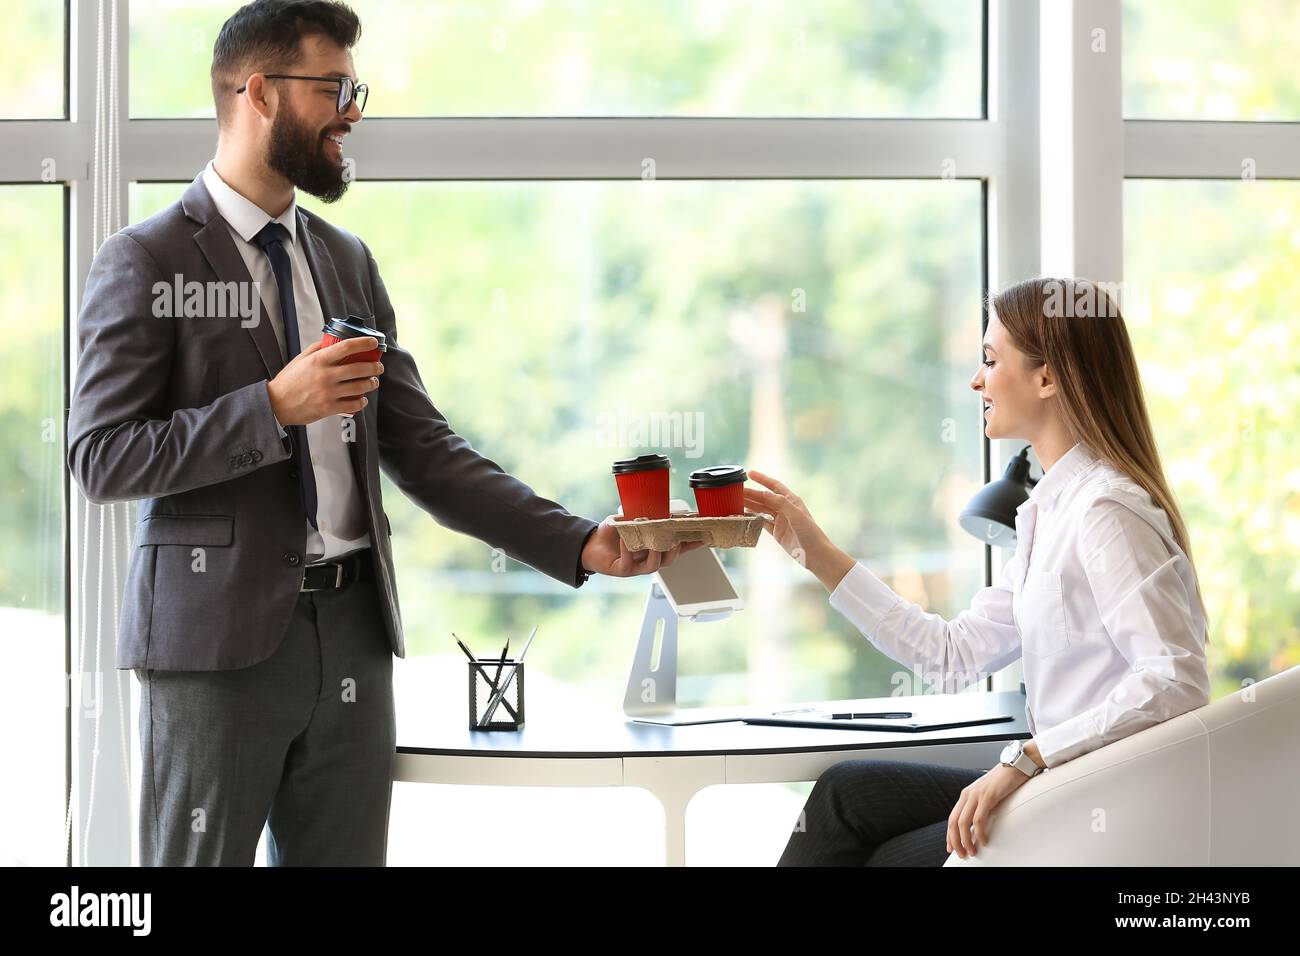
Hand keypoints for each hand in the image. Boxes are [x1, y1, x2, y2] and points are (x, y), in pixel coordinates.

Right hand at [266, 336, 384, 425]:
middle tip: (378, 367)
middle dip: (374, 367)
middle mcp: (325, 375)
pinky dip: (361, 402)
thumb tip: (330, 341)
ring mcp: (328, 392)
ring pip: (359, 387)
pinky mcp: (329, 408)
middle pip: (359, 368)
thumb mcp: (300, 360)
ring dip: (371, 384)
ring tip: (373, 382)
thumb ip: (316, 349)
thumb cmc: (288, 381)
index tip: (373, 342)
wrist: (276, 404)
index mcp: (319, 361)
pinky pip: (353, 405)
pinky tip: (362, 399)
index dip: (363, 343)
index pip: (346, 347)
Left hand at [580, 519, 706, 577]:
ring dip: (656, 551)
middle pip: (671, 558)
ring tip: (652, 539)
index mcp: (655, 547)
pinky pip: (629, 563)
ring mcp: (637, 567)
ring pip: (655, 564)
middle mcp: (649, 559)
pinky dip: (628, 550)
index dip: (692, 542)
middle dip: (676, 546)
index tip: (705, 534)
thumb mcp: (631, 519)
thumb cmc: (613, 532)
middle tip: (676, 532)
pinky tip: (625, 539)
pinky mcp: (623, 570)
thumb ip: (646, 515)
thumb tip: (661, 507)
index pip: (678, 546)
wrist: (590, 544)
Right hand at [743, 470, 854, 591]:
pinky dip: (753, 518)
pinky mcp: (777, 532)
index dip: (762, 479)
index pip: (774, 486)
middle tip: (736, 492)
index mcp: (792, 501)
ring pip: (762, 510)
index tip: (750, 474)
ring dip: (750, 505)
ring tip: (736, 502)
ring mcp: (780, 521)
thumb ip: (780, 503)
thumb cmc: (810, 533)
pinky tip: (744, 515)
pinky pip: (762, 522)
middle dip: (751, 494)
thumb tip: (765, 493)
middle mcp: (785, 509)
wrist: (815, 555)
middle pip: (765, 498)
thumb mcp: (796, 515)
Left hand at [945, 764, 1031, 858]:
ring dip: (966, 840)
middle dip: (956, 841)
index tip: (951, 848)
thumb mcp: (988, 795)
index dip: (950, 835)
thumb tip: (978, 826)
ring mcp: (976, 794)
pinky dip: (979, 832)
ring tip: (972, 850)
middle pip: (954, 822)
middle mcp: (968, 794)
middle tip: (962, 854)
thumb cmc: (1004, 781)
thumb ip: (981, 807)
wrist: (1016, 764)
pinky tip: (984, 840)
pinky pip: (979, 818)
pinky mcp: (988, 796)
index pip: (952, 818)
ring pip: (963, 822)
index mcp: (966, 794)